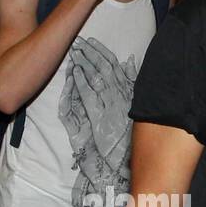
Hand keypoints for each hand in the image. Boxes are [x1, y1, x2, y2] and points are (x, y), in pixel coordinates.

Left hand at [71, 38, 138, 165]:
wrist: (119, 165)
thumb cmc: (123, 138)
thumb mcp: (132, 106)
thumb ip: (130, 82)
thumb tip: (129, 60)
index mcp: (128, 95)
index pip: (114, 67)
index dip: (102, 53)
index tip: (92, 41)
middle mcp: (121, 99)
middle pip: (105, 70)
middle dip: (91, 53)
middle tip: (78, 41)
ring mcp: (111, 109)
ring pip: (97, 81)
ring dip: (85, 64)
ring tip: (75, 51)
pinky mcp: (100, 121)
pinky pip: (89, 98)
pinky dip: (81, 84)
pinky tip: (74, 73)